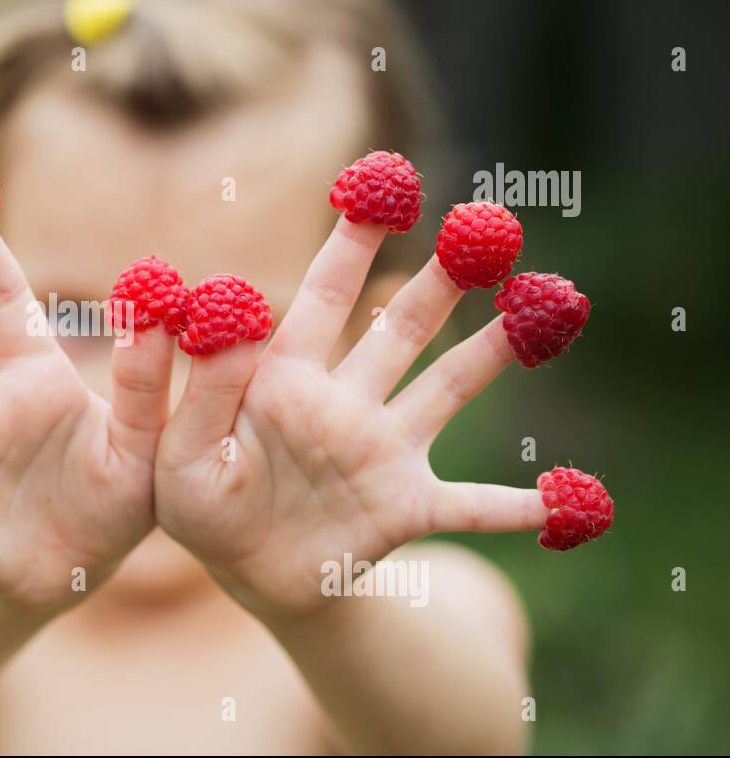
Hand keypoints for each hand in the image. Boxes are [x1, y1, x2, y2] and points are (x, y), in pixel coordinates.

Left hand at [154, 216, 543, 620]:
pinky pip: (474, 506)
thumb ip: (203, 390)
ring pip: (449, 389)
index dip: (352, 242)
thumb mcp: (180, 455)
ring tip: (551, 302)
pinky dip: (522, 507)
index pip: (324, 296)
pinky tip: (577, 500)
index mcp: (286, 378)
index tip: (380, 184)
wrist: (246, 574)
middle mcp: (345, 400)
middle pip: (402, 327)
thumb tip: (219, 312)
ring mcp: (383, 450)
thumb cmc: (202, 507)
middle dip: (442, 278)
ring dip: (497, 350)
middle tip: (487, 224)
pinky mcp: (407, 507)